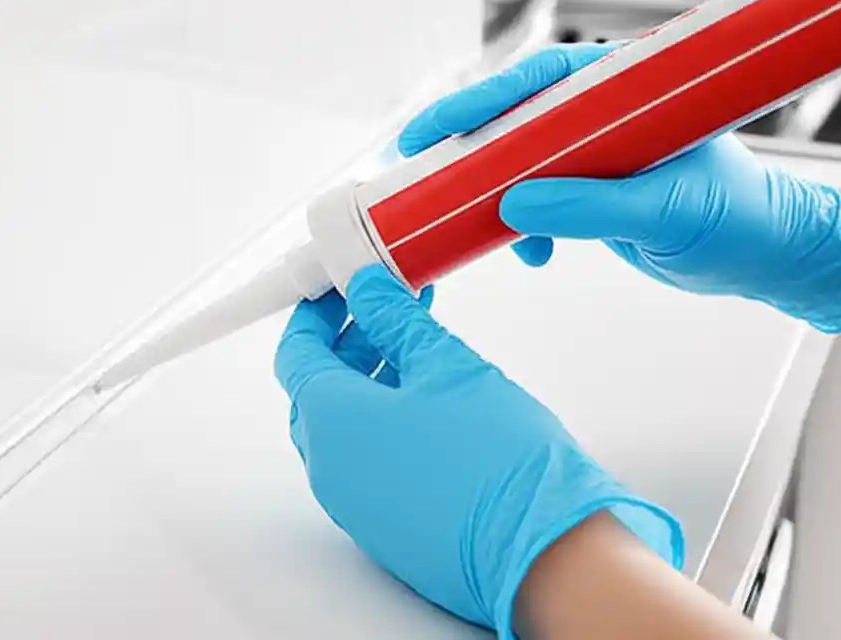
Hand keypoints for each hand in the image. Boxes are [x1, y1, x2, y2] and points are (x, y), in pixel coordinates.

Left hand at [274, 265, 680, 636]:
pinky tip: (429, 405)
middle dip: (350, 345)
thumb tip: (368, 292)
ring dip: (370, 385)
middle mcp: (329, 469)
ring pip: (344, 431)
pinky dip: (384, 427)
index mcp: (331, 422)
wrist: (544, 552)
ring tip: (418, 352)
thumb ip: (397, 322)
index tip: (343, 289)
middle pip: (317, 392)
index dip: (317, 314)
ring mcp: (354, 506)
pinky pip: (367, 466)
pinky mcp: (385, 530)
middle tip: (389, 312)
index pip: (296, 353)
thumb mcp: (447, 366)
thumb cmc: (499, 461)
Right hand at [399, 43, 840, 332]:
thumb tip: (516, 205)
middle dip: (469, 145)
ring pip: (519, 161)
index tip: (436, 128)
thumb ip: (591, 206)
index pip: (539, 79)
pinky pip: (537, 200)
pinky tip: (533, 254)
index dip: (480, 100)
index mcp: (627, 89)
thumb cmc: (738, 218)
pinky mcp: (591, 190)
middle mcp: (605, 113)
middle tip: (419, 168)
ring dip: (492, 195)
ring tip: (471, 223)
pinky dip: (522, 228)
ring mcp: (596, 152)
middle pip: (516, 116)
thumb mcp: (663, 211)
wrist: (768, 257)